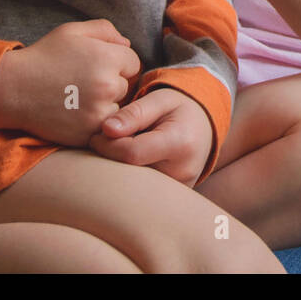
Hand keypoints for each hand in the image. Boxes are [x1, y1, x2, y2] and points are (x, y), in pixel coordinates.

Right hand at [0, 19, 140, 145]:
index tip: (94, 65)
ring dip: (104, 105)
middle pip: (126, 86)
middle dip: (111, 83)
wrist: (11, 89)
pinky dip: (93, 123)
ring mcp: (98, 113)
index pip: (133, 62)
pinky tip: (73, 113)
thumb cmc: (42, 57)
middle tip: (82, 82)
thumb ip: (105, 30)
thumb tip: (127, 44)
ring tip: (76, 98)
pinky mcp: (88, 134)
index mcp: (108, 58)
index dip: (116, 63)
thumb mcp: (72, 31)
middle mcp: (107, 86)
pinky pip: (104, 128)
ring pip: (117, 108)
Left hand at [89, 87, 214, 186]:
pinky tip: (128, 165)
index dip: (106, 145)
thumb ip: (134, 113)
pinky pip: (139, 194)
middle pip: (129, 175)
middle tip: (104, 144)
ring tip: (120, 151)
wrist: (203, 128)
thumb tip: (106, 129)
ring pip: (131, 188)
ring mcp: (177, 189)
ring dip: (117, 171)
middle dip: (109, 160)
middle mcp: (182, 172)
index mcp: (180, 143)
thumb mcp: (160, 100)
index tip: (96, 135)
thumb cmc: (179, 110)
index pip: (131, 153)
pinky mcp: (171, 199)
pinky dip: (127, 180)